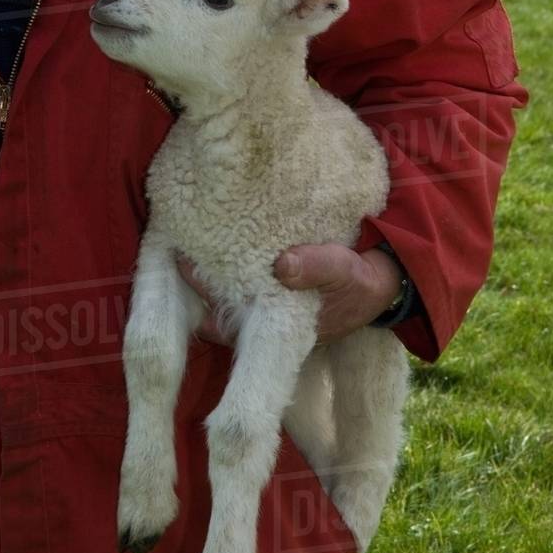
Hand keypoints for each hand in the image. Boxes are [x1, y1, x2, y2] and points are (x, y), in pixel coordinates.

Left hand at [176, 244, 402, 345]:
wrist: (381, 284)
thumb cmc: (358, 283)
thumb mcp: (345, 273)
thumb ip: (318, 267)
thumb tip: (282, 265)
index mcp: (271, 325)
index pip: (219, 313)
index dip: (198, 286)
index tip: (181, 255)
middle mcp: (259, 319)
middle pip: (209, 302)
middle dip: (190, 276)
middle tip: (171, 236)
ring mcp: (261, 302)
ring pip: (218, 289)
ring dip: (203, 265)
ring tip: (182, 229)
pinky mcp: (268, 282)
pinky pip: (233, 274)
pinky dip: (221, 256)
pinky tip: (209, 227)